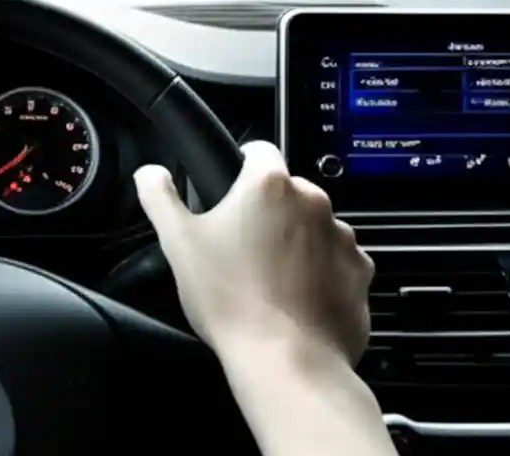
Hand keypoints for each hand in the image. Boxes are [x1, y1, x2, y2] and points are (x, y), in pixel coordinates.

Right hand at [134, 141, 373, 366]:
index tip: (229, 189)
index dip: (239, 165)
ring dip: (295, 243)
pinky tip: (295, 299)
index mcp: (268, 185)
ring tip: (268, 279)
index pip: (257, 149)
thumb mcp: (178, 243)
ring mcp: (343, 238)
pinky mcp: (360, 273)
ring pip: (313, 228)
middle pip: (286, 193)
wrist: (285, 360)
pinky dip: (320, 275)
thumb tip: (149, 173)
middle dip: (266, 213)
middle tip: (240, 248)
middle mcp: (314, 201)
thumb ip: (159, 197)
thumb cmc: (230, 299)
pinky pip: (336, 263)